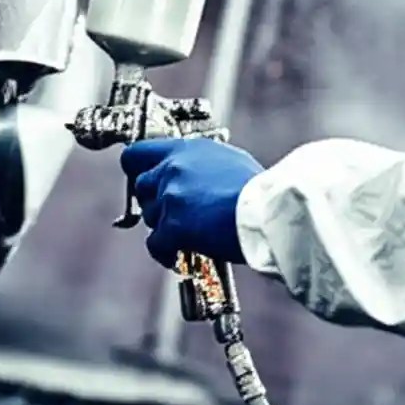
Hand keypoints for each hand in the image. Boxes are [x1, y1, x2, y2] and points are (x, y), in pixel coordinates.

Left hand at [120, 138, 263, 267]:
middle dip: (154, 203)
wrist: (268, 211)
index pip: (137, 153)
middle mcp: (172, 169)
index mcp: (185, 149)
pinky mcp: (173, 226)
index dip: (137, 168)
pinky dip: (167, 252)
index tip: (143, 178)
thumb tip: (196, 176)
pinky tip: (183, 254)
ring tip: (189, 234)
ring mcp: (170, 197)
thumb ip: (202, 166)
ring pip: (150, 217)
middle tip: (173, 214)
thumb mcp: (228, 161)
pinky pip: (156, 244)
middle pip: (141, 188)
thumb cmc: (258, 189)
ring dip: (165, 227)